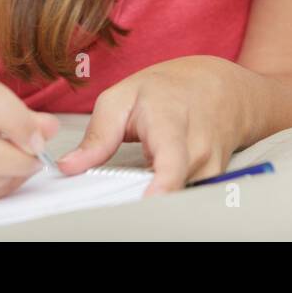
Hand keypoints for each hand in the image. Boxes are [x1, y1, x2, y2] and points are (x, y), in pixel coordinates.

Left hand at [55, 56, 250, 196]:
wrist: (221, 88)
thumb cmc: (171, 88)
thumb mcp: (124, 96)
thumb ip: (97, 135)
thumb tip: (69, 166)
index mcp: (171, 123)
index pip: (172, 164)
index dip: (160, 189)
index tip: (143, 204)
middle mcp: (198, 149)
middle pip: (169, 191)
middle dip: (140, 198)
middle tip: (114, 196)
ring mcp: (211, 168)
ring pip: (176, 197)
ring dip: (153, 195)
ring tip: (139, 180)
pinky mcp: (213, 182)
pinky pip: (184, 196)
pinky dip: (166, 193)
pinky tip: (156, 181)